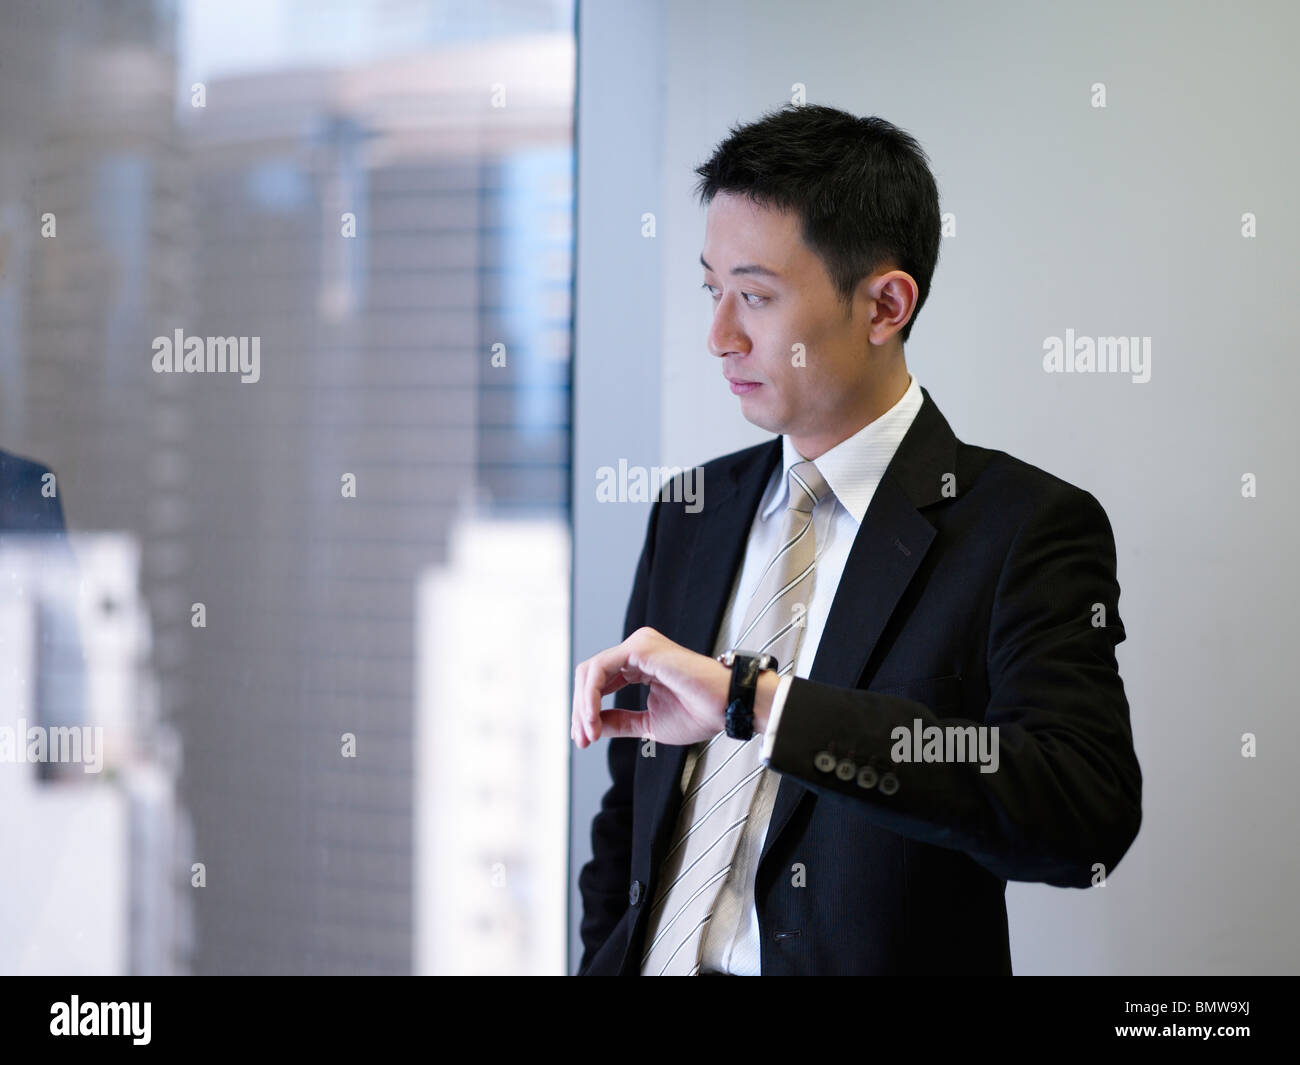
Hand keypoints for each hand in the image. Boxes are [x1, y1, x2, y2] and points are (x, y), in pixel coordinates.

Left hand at [571, 626, 730, 747]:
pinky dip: (590, 696)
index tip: (585, 740)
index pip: (600, 682)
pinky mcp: (640, 648)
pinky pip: (599, 669)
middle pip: (590, 676)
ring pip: (590, 671)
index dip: (586, 711)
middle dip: (580, 710)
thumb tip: (592, 726)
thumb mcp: (648, 723)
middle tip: (582, 740)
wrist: (727, 707)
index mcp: (640, 663)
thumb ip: (620, 722)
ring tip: (588, 733)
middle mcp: (637, 650)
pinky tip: (593, 719)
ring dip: (583, 706)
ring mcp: (638, 645)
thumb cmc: (700, 712)